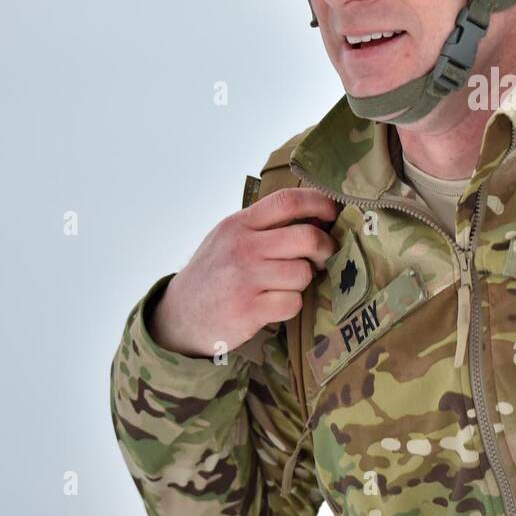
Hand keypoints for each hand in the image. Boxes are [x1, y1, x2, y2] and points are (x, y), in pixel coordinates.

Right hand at [149, 188, 339, 358]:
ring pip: (303, 273)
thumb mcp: (230, 237)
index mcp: (240, 224)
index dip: (319, 202)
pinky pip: (293, 303)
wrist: (180, 314)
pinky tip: (275, 304)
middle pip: (306, 237)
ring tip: (287, 285)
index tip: (335, 211)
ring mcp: (244, 278)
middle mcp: (242, 247)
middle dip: (325, 247)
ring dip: (304, 281)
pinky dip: (291, 306)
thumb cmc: (216, 273)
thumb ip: (265, 225)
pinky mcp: (248, 309)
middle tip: (324, 256)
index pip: (287, 201)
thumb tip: (317, 216)